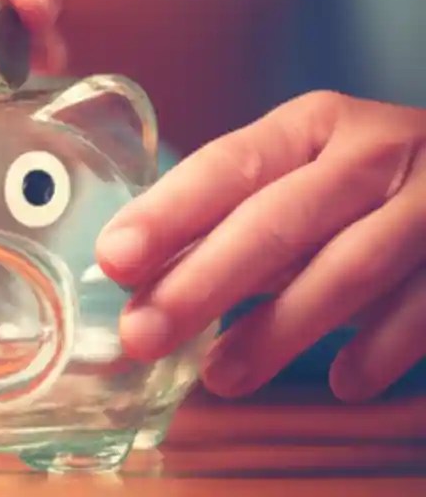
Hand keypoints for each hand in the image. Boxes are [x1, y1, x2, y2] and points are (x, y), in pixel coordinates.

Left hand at [96, 90, 425, 400]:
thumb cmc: (370, 190)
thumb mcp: (301, 186)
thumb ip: (230, 225)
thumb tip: (137, 279)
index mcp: (312, 126)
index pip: (228, 166)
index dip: (169, 213)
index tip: (116, 258)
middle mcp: (374, 152)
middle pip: (279, 219)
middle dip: (204, 282)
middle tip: (144, 334)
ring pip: (350, 268)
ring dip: (279, 330)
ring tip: (220, 377)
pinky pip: (425, 309)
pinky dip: (380, 349)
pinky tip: (342, 383)